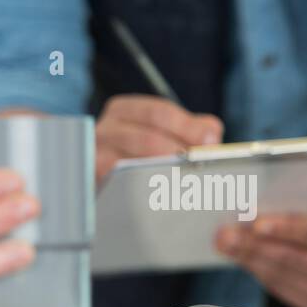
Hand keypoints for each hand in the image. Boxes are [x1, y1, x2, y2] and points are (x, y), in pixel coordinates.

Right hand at [95, 95, 222, 182]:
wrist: (109, 186)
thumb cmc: (142, 156)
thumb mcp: (166, 134)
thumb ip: (193, 129)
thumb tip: (210, 136)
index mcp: (124, 110)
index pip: (159, 112)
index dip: (188, 128)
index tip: (210, 143)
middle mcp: (105, 129)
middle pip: (148, 139)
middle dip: (182, 155)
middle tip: (203, 168)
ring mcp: (96, 155)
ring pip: (136, 166)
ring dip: (169, 176)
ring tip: (192, 184)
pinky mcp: (95, 181)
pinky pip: (124, 187)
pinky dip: (149, 191)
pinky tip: (168, 196)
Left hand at [215, 201, 306, 306]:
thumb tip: (259, 203)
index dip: (284, 228)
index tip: (254, 221)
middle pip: (293, 258)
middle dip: (253, 245)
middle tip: (224, 233)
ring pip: (283, 276)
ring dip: (248, 259)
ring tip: (225, 244)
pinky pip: (282, 288)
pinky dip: (258, 271)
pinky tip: (241, 258)